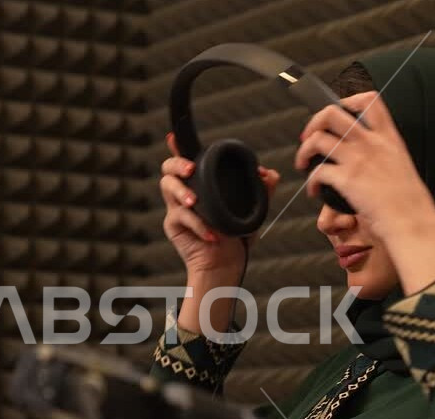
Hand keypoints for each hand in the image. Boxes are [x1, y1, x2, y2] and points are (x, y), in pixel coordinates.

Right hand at [160, 132, 278, 280]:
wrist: (225, 265)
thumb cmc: (236, 237)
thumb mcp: (252, 211)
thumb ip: (262, 191)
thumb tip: (268, 173)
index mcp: (201, 184)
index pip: (187, 160)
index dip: (178, 146)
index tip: (173, 137)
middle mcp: (185, 192)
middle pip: (168, 168)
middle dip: (177, 163)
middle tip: (190, 170)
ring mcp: (176, 207)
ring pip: (167, 186)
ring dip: (181, 191)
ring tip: (195, 202)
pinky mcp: (173, 225)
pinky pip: (180, 216)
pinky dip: (198, 224)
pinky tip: (212, 235)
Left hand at [294, 93, 434, 293]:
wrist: (412, 221)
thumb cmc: (409, 201)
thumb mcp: (401, 164)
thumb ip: (382, 152)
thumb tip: (363, 154)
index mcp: (388, 137)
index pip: (368, 100)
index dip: (346, 100)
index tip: (336, 112)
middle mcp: (371, 143)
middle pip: (332, 113)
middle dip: (313, 122)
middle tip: (308, 137)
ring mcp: (358, 159)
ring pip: (317, 139)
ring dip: (304, 151)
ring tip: (303, 163)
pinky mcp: (347, 179)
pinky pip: (317, 172)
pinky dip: (310, 182)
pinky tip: (314, 191)